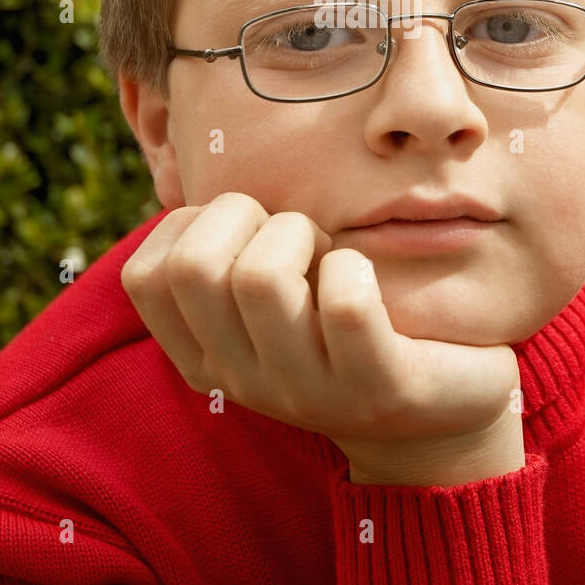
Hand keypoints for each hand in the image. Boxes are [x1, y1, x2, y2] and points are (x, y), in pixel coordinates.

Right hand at [121, 192, 524, 485]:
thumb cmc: (345, 327)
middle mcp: (242, 380)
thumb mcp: (270, 302)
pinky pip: (345, 304)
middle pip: (193, 267)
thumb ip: (226, 254)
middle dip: (241, 216)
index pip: (143, 276)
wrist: (441, 417)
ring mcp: (306, 392)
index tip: (242, 231)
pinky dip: (355, 266)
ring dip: (300, 234)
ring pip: (261, 278)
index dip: (188, 224)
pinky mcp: (376, 390)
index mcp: (204, 357)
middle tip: (291, 235)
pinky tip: (366, 278)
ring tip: (331, 254)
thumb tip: (190, 167)